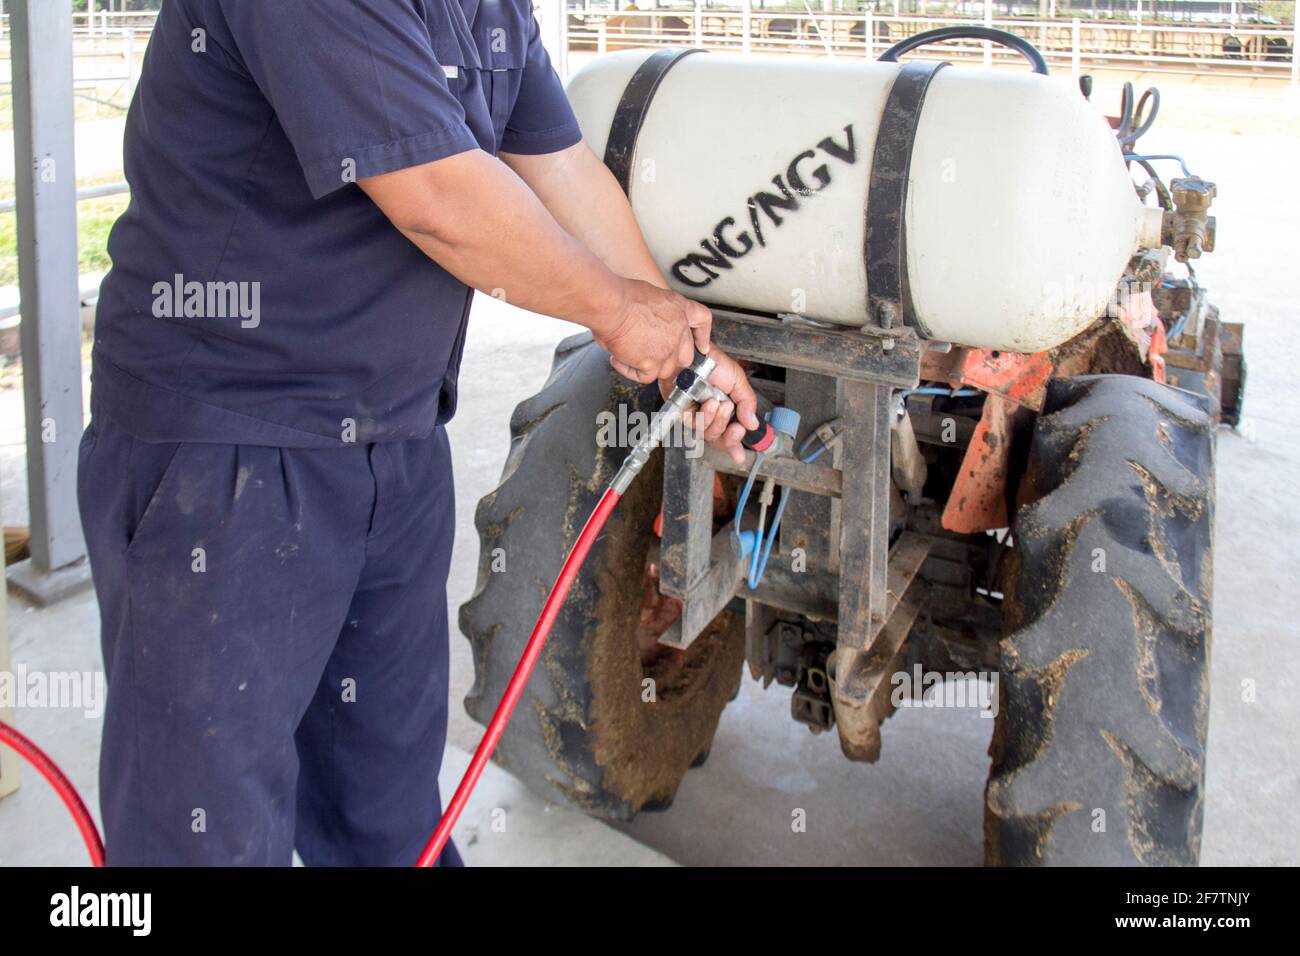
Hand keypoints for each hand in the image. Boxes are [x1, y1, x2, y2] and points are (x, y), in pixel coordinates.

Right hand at [595, 279, 711, 384]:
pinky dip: (630, 371)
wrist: (612, 306)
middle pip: (686, 355)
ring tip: (629, 355)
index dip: (702, 336)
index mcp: (680, 309)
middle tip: (653, 355)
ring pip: (666, 370)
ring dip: (648, 366)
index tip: (702, 345)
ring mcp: (668, 350)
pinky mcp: (652, 364)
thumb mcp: (650, 294)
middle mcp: (678, 331)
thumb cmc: (622, 296)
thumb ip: (657, 311)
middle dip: (671, 359)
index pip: (702, 321)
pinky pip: (645, 377)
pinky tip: (618, 361)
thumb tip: (646, 321)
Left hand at [668, 348, 759, 465]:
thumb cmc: (713, 362)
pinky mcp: (681, 412)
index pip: (729, 432)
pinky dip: (703, 415)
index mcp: (725, 408)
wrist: (695, 353)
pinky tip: (708, 402)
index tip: (740, 457)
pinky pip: (693, 424)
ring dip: (717, 421)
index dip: (734, 446)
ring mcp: (696, 413)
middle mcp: (710, 414)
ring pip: (707, 433)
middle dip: (730, 436)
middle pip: (719, 438)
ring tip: (720, 404)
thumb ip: (747, 403)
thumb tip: (753, 424)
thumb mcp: (738, 381)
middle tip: (737, 427)